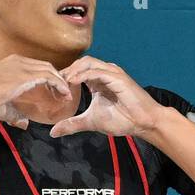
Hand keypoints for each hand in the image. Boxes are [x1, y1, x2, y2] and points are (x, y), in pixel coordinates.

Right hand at [0, 54, 73, 128]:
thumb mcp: (3, 106)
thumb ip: (16, 114)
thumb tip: (24, 124)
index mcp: (12, 64)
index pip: (36, 67)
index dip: (48, 77)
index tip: (55, 89)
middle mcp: (18, 61)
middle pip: (45, 66)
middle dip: (57, 78)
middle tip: (64, 91)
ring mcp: (22, 66)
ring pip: (49, 69)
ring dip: (60, 81)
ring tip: (66, 93)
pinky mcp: (26, 74)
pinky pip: (49, 76)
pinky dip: (59, 84)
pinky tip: (64, 93)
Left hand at [48, 57, 162, 138]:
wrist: (143, 123)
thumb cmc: (122, 119)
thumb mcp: (90, 121)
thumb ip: (72, 124)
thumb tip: (53, 132)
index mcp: (98, 79)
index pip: (77, 69)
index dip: (64, 76)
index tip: (51, 87)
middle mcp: (105, 72)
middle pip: (80, 62)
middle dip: (66, 71)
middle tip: (53, 83)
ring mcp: (112, 73)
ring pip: (87, 63)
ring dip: (72, 71)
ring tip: (61, 82)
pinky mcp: (117, 77)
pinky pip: (97, 71)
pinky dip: (83, 75)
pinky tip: (72, 82)